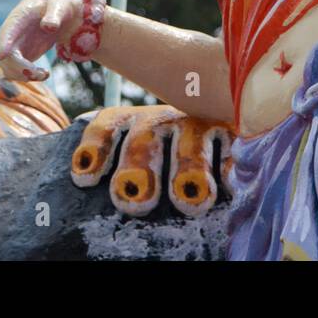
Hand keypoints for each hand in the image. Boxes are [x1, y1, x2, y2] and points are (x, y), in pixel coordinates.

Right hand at [0, 0, 83, 82]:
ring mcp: (16, 46)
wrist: (58, 11)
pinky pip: (18, 71)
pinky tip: (45, 74)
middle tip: (40, 73)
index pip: (7, 32)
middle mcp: (12, 34)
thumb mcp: (60, 5)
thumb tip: (49, 27)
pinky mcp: (23, 56)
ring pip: (9, 67)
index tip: (3, 55)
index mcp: (19, 18)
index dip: (3, 43)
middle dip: (18, 68)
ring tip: (45, 74)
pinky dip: (29, 77)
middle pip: (5, 55)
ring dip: (23, 76)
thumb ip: (54, 14)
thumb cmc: (59, 4)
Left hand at [70, 105, 233, 217]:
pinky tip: (230, 185)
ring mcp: (198, 122)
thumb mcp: (137, 163)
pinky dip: (230, 166)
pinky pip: (232, 147)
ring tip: (188, 198)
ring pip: (189, 145)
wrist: (223, 132)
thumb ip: (124, 181)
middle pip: (145, 141)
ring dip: (188, 169)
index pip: (107, 127)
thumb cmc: (161, 172)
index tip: (85, 176)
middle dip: (138, 167)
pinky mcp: (231, 131)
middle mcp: (162, 119)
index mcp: (130, 123)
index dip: (96, 147)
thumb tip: (101, 195)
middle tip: (134, 196)